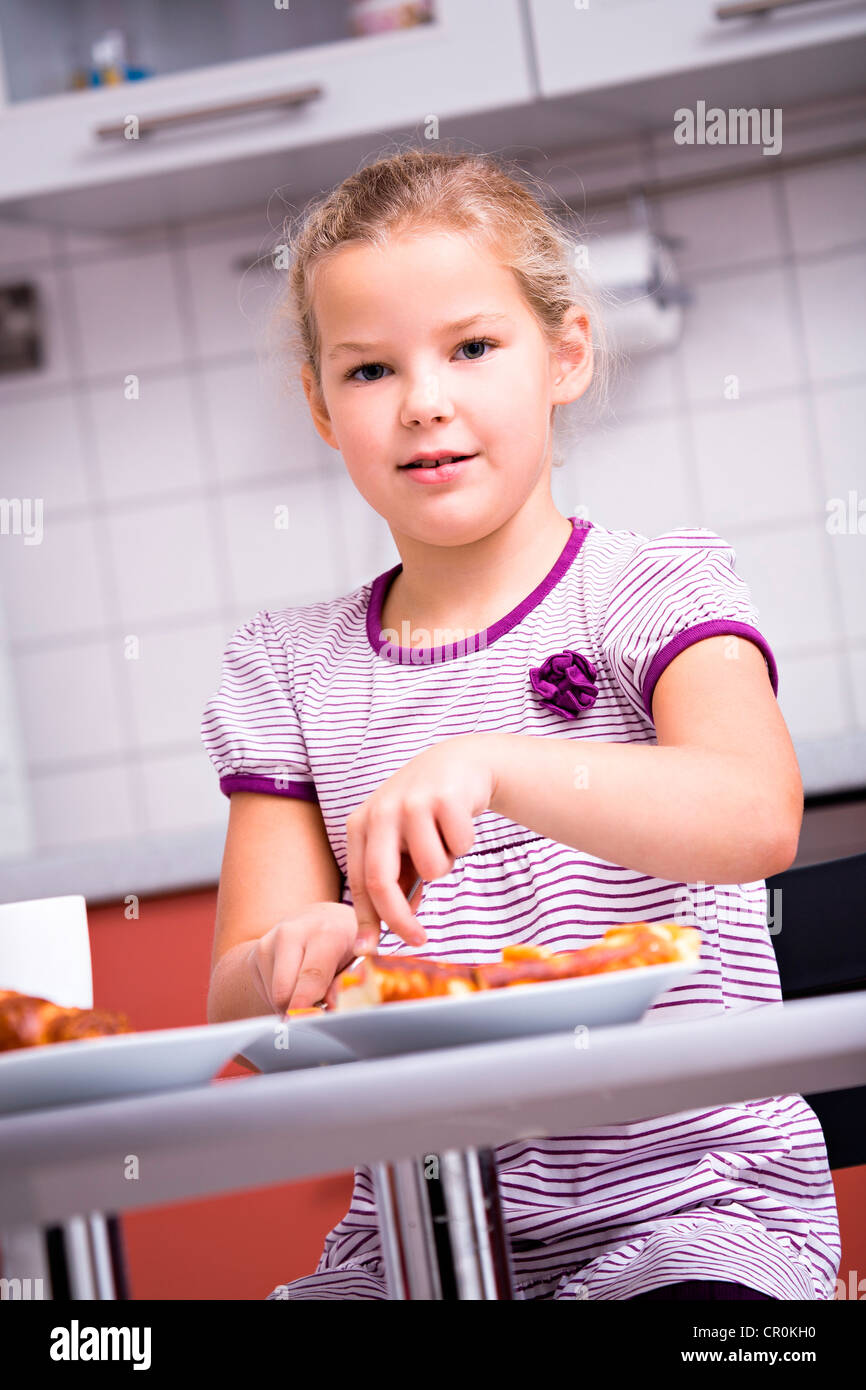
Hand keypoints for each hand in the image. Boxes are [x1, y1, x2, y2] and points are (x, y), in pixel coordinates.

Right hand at [246, 903, 364, 1013]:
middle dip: (299, 1010)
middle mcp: (290, 932)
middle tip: (317, 1012)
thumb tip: (331, 1008)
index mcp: (324, 932)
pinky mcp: (254, 953)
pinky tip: (295, 983)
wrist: (320, 918)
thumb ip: (347, 983)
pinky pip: (266, 993)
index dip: (307, 1006)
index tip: (307, 1023)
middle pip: (284, 991)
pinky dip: (280, 998)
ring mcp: (268, 942)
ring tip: (309, 990)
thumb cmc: (344, 942)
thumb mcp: (358, 958)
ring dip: (290, 1005)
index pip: (311, 976)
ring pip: (274, 996)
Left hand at [345, 734, 497, 948]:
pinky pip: (460, 847)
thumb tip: (381, 936)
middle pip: (380, 880)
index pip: (360, 883)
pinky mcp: (444, 796)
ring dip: (446, 865)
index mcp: (361, 824)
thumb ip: (393, 885)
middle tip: (418, 940)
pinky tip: (459, 821)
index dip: (368, 921)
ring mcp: (411, 802)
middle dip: (400, 920)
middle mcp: (380, 811)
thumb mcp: (401, 845)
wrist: (459, 763)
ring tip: (443, 840)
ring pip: (432, 868)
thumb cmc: (425, 814)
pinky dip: (464, 843)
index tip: (374, 950)